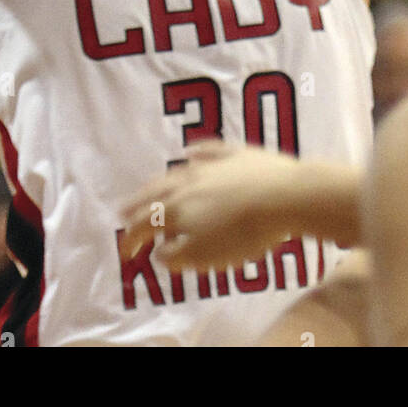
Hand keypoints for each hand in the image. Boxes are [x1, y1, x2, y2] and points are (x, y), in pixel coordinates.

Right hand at [119, 141, 307, 271]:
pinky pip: (209, 150)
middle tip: (122, 211)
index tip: (125, 252)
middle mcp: (188, 182)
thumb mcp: (207, 256)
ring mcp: (213, 164)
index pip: (145, 224)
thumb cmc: (245, 233)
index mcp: (178, 209)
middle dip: (137, 205)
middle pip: (155, 193)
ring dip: (159, 182)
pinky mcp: (237, 154)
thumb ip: (178, 256)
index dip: (132, 239)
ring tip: (149, 186)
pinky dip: (196, 152)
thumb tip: (159, 252)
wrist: (286, 195)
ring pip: (177, 172)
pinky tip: (191, 151)